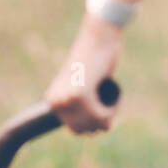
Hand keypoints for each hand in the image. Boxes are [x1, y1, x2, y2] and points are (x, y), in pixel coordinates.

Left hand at [44, 14, 123, 133]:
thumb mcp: (79, 83)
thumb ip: (75, 102)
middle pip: (84, 130)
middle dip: (101, 120)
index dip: (93, 122)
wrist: (98, 37)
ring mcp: (67, 100)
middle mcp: (56, 102)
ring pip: (95, 125)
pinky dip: (114, 108)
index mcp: (52, 101)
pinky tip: (116, 95)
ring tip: (113, 97)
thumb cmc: (94, 58)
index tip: (102, 105)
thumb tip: (81, 130)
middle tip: (110, 102)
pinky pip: (103, 117)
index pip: (75, 129)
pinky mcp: (81, 95)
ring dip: (110, 115)